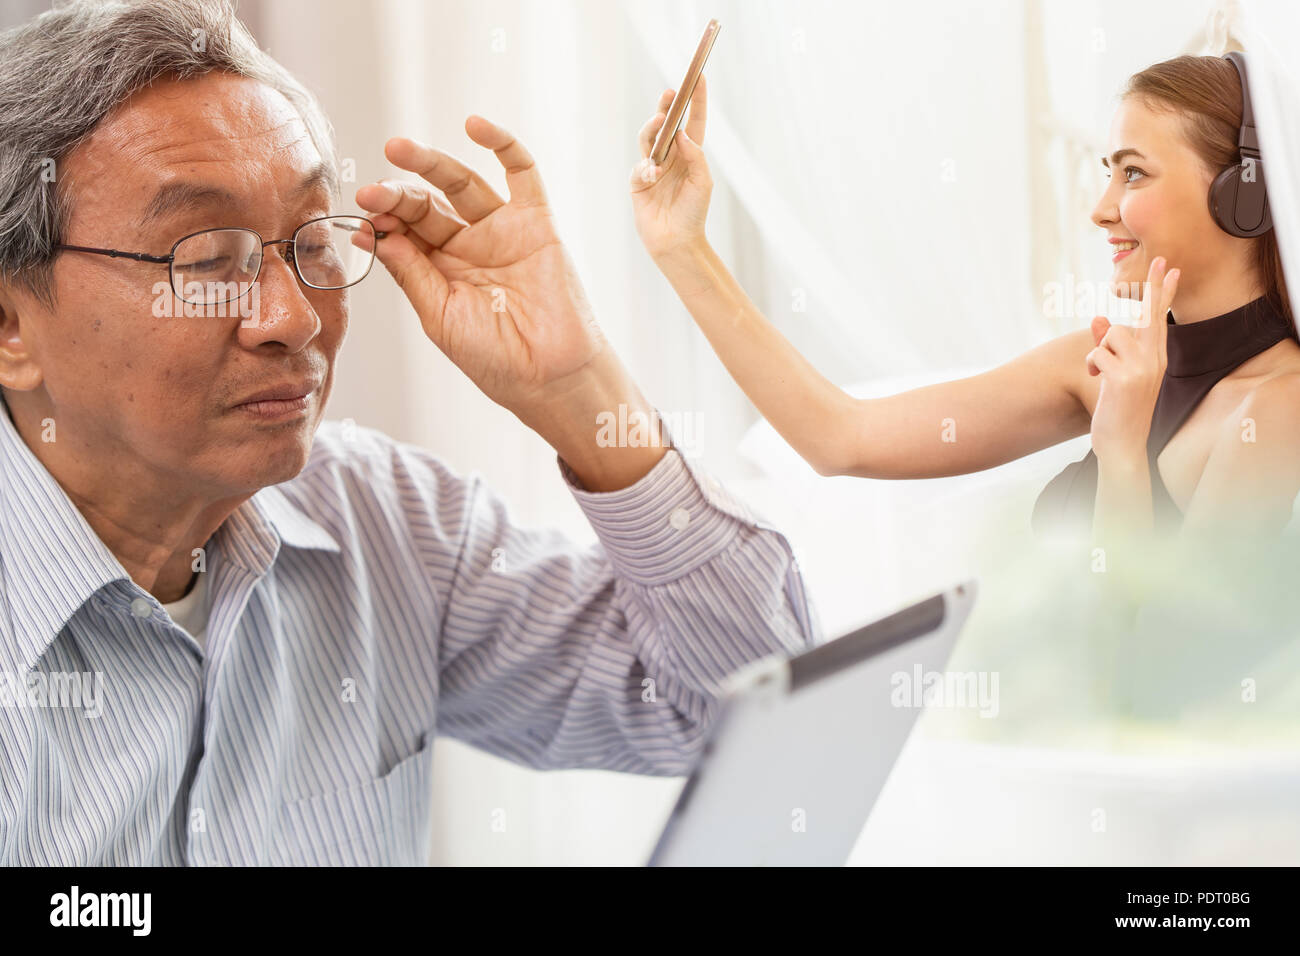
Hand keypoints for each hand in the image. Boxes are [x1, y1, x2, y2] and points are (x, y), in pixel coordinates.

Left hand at [355, 118, 605, 419]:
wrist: (549, 376)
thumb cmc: (495, 357)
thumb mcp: (439, 316)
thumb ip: (411, 273)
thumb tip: (375, 233)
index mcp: (440, 270)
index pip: (404, 231)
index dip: (382, 219)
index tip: (363, 217)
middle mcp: (468, 244)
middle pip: (426, 204)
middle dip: (396, 194)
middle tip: (373, 191)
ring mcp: (502, 230)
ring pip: (461, 183)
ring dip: (430, 164)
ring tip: (398, 149)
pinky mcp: (537, 222)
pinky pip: (521, 174)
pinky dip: (502, 144)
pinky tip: (475, 126)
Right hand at [629, 76, 712, 260]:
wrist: (676, 241)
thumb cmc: (693, 213)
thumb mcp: (703, 182)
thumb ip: (696, 156)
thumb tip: (681, 134)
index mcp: (690, 154)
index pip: (693, 121)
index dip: (696, 100)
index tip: (699, 77)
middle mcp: (670, 156)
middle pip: (666, 124)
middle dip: (667, 106)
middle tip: (670, 93)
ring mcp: (652, 167)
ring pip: (648, 138)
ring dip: (653, 128)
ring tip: (660, 123)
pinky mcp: (638, 182)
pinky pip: (639, 167)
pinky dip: (646, 168)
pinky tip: (653, 174)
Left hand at [1086, 256, 1180, 463]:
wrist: (1122, 446)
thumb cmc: (1118, 412)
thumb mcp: (1114, 376)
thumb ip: (1108, 347)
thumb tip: (1099, 318)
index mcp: (1155, 359)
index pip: (1160, 320)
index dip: (1164, 294)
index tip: (1171, 268)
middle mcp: (1154, 360)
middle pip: (1149, 315)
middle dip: (1154, 286)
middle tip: (1161, 257)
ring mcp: (1142, 368)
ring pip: (1112, 334)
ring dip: (1098, 350)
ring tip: (1099, 372)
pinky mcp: (1124, 378)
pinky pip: (1097, 352)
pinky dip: (1089, 363)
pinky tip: (1094, 378)